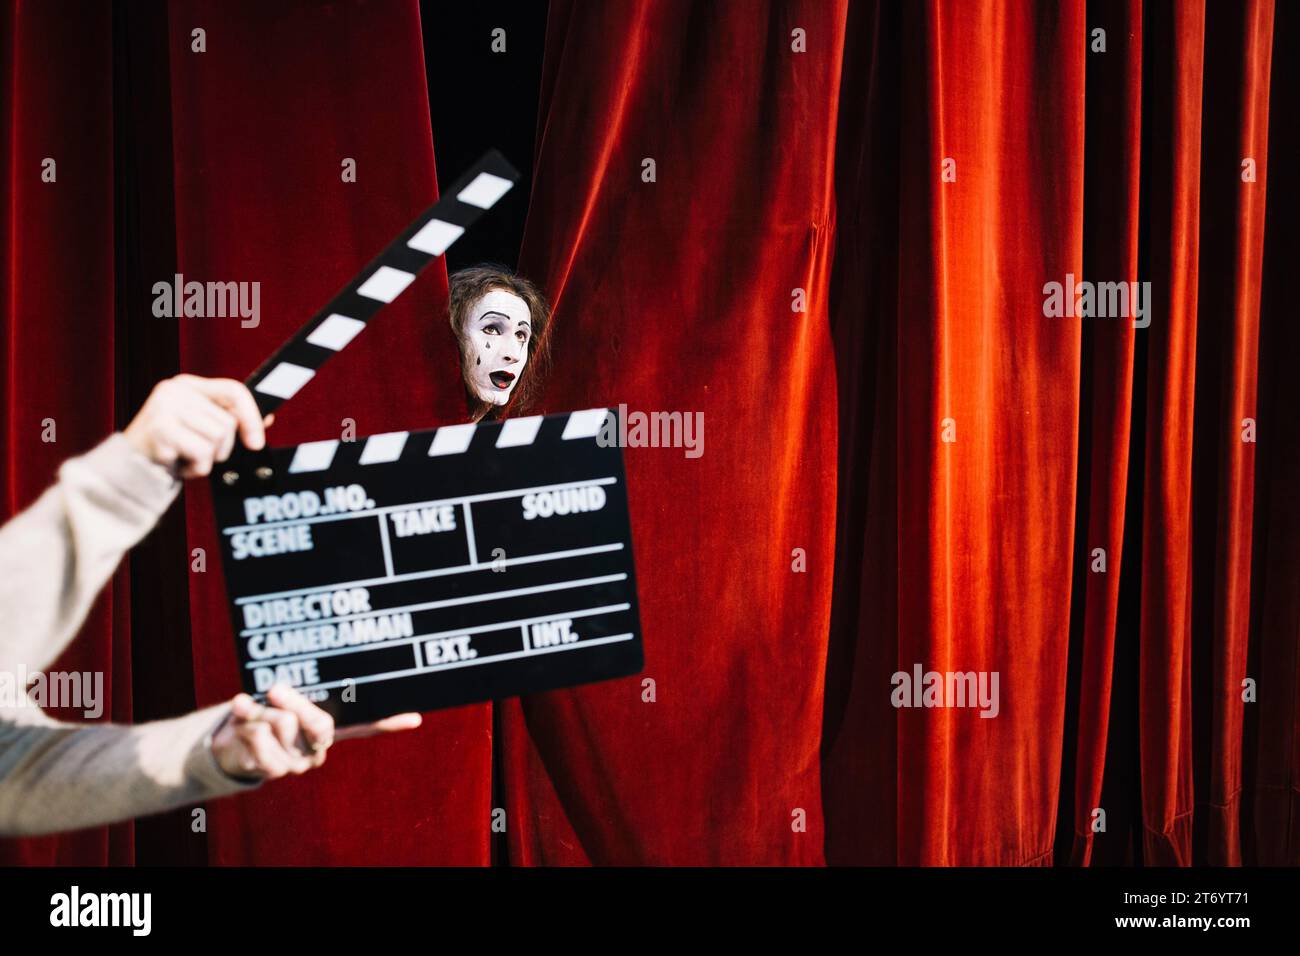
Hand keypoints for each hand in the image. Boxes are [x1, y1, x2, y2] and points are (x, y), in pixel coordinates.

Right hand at [123, 374, 273, 477]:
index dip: (251, 417)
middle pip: (228, 421)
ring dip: (207, 459)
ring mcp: (165, 407)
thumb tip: (268, 418)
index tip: (256, 442)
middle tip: (197, 453)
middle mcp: (175, 390)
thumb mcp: (201, 429)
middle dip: (221, 447)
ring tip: (185, 457)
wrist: (130, 471)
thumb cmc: (171, 450)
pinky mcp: (161, 428)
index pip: (234, 391)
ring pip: (218, 437)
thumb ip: (230, 420)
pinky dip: (196, 468)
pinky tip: (177, 464)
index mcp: (187, 385)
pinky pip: (201, 452)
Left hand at [210, 684, 421, 780]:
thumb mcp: (269, 702)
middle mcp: (319, 748)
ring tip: (245, 704)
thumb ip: (272, 702)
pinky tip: (240, 712)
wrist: (229, 743)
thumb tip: (248, 702)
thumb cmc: (259, 713)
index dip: (391, 722)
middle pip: (319, 722)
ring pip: (284, 725)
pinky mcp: (274, 770)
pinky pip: (261, 739)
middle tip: (275, 688)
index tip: (416, 718)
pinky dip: (245, 719)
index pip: (367, 725)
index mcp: (328, 728)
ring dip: (258, 710)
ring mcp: (300, 762)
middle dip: (295, 702)